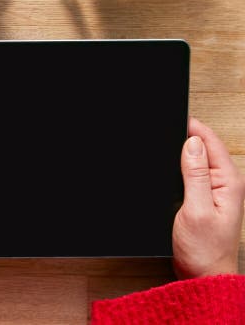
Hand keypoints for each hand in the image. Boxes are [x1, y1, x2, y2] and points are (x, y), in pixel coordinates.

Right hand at [172, 117, 244, 278]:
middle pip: (204, 147)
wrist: (203, 276)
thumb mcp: (196, 208)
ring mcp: (216, 191)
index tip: (173, 118)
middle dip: (186, 136)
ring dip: (183, 152)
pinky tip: (172, 168)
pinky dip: (181, 167)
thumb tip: (192, 142)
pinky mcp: (204, 199)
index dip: (191, 127)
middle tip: (165, 128)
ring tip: (168, 144)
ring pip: (197, 160)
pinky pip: (192, 174)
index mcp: (229, 182)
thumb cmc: (204, 249)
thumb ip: (195, 174)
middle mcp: (226, 184)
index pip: (210, 142)